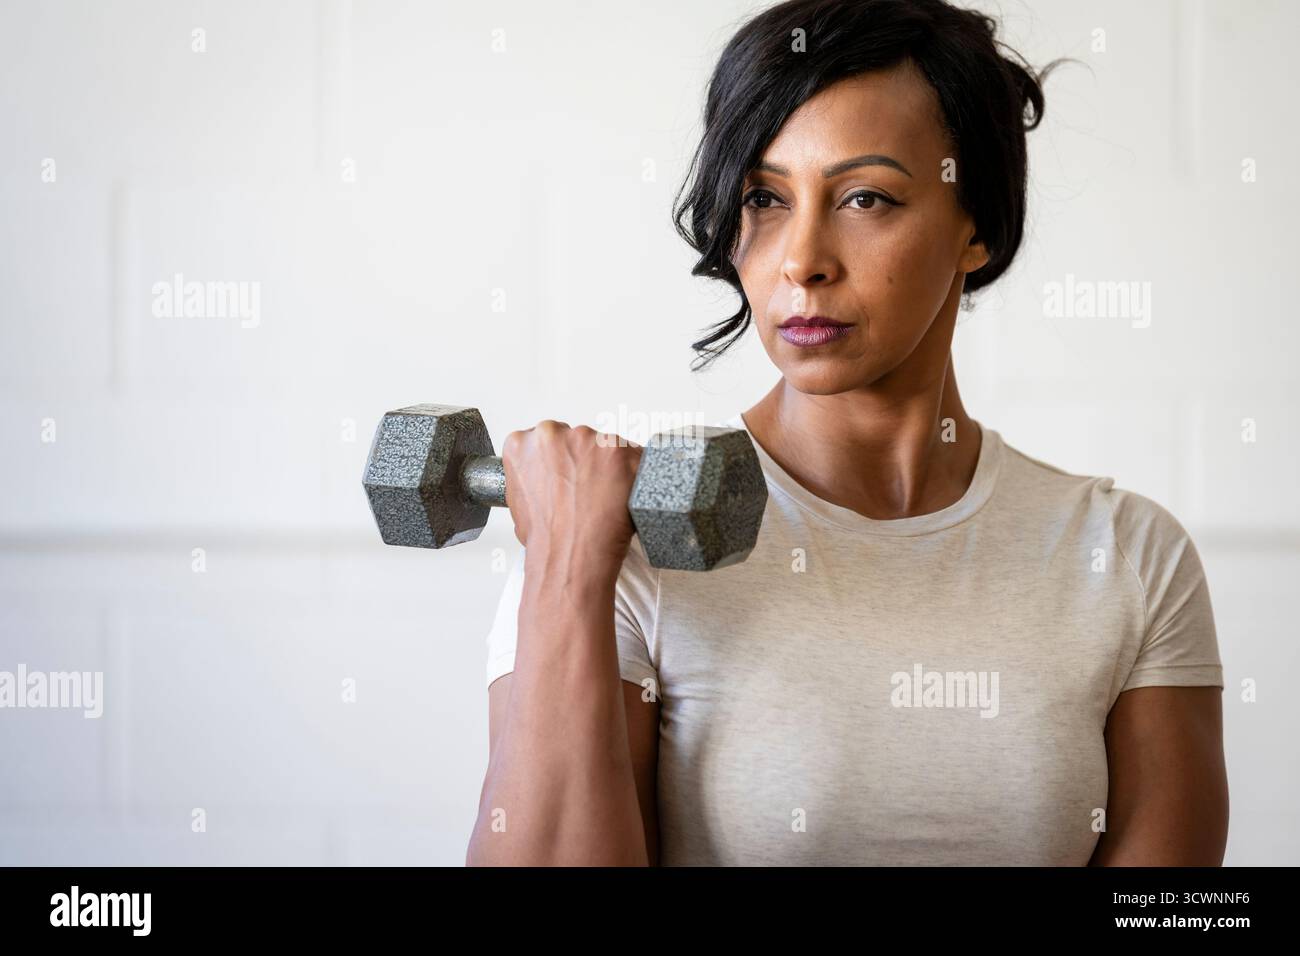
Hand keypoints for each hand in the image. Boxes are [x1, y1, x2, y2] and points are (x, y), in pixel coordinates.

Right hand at [500, 421, 642, 576]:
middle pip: (578, 439)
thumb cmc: (546, 538)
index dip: (564, 459)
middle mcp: (553, 434)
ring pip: (607, 446)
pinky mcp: (620, 450)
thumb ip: (531, 475)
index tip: (572, 474)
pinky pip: (637, 455)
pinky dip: (636, 474)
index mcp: (522, 444)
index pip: (548, 439)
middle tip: (590, 491)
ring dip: (612, 467)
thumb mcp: (519, 502)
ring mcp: (588, 439)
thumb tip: (546, 476)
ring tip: (607, 498)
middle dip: (587, 461)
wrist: (569, 557)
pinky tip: (626, 496)